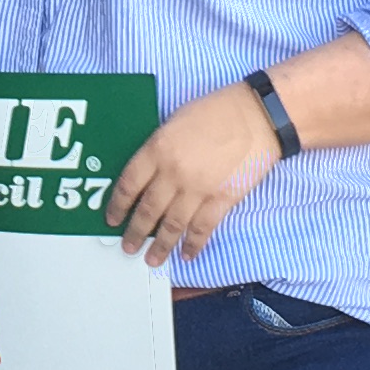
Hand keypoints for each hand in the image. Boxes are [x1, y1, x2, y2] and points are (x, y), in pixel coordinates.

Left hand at [105, 82, 280, 268]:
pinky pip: (202, 228)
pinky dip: (193, 244)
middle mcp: (173, 173)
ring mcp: (197, 189)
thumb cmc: (217, 110)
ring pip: (172, 225)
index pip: (128, 184)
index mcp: (158, 149)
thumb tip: (149, 172)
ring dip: (160, 245)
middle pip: (147, 210)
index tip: (112, 219)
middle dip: (135, 232)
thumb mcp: (175, 120)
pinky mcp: (221, 199)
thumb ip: (159, 148)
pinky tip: (187, 255)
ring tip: (152, 260)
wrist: (257, 115)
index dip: (118, 205)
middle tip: (128, 246)